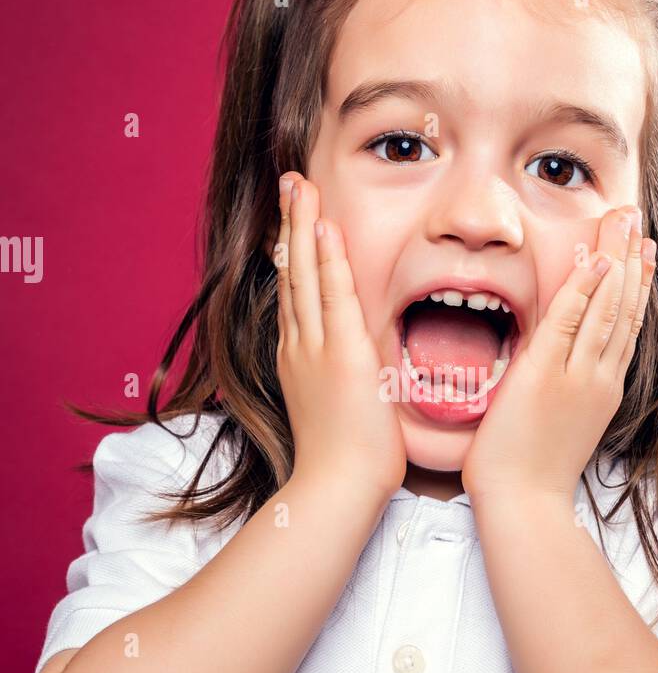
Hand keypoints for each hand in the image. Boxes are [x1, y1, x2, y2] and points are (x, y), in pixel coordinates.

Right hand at [274, 171, 406, 500]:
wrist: (336, 489)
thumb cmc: (342, 463)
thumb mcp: (337, 411)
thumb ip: (341, 383)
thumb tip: (352, 374)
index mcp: (299, 359)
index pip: (295, 294)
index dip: (293, 253)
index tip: (295, 219)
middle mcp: (299, 347)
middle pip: (291, 273)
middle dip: (290, 224)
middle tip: (290, 183)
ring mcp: (316, 349)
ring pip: (305, 275)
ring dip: (303, 226)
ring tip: (300, 186)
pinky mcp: (341, 355)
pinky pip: (333, 297)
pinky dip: (327, 261)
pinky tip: (324, 228)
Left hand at [461, 205, 655, 505]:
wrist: (524, 506)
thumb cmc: (533, 476)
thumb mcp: (561, 427)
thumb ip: (565, 394)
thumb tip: (557, 370)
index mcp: (602, 390)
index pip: (624, 327)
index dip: (635, 286)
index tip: (642, 253)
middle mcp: (598, 379)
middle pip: (622, 308)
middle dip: (631, 260)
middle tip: (637, 219)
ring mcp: (577, 376)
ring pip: (605, 308)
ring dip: (615, 261)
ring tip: (625, 223)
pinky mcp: (546, 376)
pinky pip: (569, 322)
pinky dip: (584, 289)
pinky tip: (596, 260)